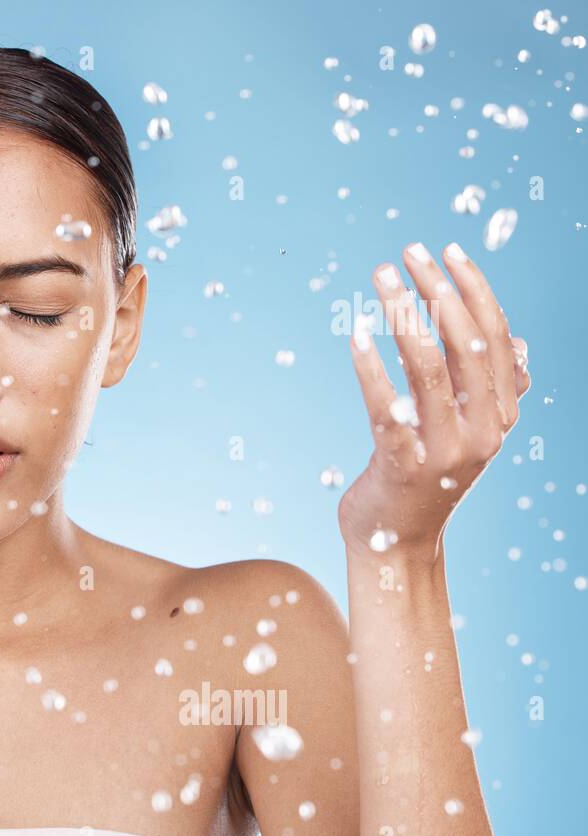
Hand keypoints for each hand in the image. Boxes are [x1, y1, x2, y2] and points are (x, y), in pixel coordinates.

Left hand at [338, 241, 530, 561]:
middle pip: (465, 344)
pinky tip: (356, 334)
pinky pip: (387, 408)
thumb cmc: (424, 476)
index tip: (446, 251)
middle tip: (406, 253)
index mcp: (501, 415)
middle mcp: (482, 431)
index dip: (473, 289)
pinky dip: (371, 368)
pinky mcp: (402, 468)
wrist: (396, 544)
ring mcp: (445, 452)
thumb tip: (518, 344)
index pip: (495, 338)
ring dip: (402, 315)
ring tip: (380, 279)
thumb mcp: (464, 431)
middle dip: (437, 291)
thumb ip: (484, 389)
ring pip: (428, 368)